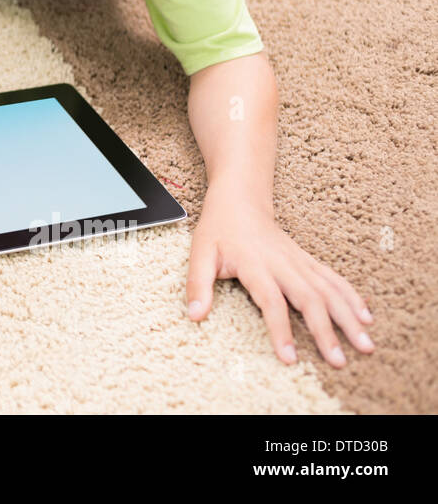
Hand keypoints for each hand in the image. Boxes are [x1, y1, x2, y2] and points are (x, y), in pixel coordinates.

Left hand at [187, 190, 375, 367]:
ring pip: (329, 290)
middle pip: (310, 299)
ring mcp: (299, 261)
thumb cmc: (219, 228)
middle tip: (339, 361)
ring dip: (349, 317)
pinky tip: (366, 317)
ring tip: (366, 345)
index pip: (271, 301)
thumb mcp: (199, 253)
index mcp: (255, 264)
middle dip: (327, 331)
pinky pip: (333, 279)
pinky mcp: (307, 261)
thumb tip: (195, 315)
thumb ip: (197, 284)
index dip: (281, 330)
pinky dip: (352, 298)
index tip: (290, 358)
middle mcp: (283, 263)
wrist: (240, 199)